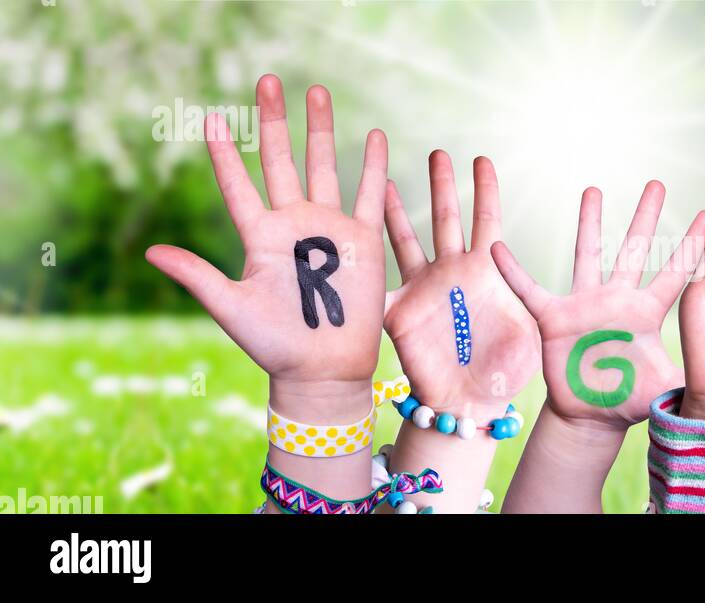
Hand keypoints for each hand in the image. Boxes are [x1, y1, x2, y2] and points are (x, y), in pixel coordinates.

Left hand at [146, 75, 387, 421]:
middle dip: (276, 120)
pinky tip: (375, 136)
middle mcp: (293, 225)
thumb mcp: (231, 308)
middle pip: (282, 160)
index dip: (226, 153)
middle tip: (269, 80)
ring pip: (326, 166)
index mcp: (260, 237)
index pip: (238, 184)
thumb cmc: (274, 344)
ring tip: (317, 91)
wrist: (323, 369)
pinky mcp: (363, 241)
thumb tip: (152, 253)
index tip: (213, 117)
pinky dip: (373, 167)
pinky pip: (369, 195)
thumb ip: (197, 276)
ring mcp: (329, 229)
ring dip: (322, 129)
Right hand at [382, 152, 539, 415]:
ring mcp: (424, 288)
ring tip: (381, 174)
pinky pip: (378, 280)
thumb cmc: (507, 369)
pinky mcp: (400, 310)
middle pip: (446, 217)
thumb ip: (528, 299)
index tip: (481, 158)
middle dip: (442, 185)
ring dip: (397, 208)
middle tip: (438, 152)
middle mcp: (454, 272)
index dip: (484, 189)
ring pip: (408, 238)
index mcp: (488, 271)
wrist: (471, 401)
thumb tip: (532, 276)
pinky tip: (351, 234)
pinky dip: (363, 257)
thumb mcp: (531, 329)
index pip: (487, 219)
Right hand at [491, 182, 704, 428]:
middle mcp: (617, 299)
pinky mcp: (554, 318)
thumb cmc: (629, 399)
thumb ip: (689, 381)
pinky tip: (498, 248)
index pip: (674, 273)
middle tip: (656, 183)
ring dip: (589, 223)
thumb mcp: (663, 388)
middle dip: (646, 216)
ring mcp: (585, 305)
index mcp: (646, 312)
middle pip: (634, 249)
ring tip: (593, 190)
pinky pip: (529, 290)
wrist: (590, 415)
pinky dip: (513, 272)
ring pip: (588, 254)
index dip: (693, 247)